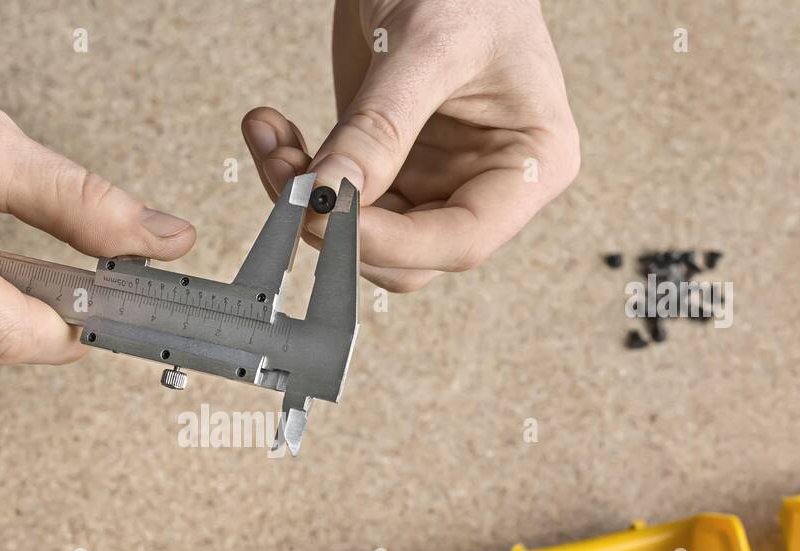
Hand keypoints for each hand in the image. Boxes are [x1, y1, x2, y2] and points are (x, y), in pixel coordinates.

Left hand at [242, 0, 578, 291]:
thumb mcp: (426, 48)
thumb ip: (380, 129)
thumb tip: (330, 197)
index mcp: (530, 164)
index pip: (462, 239)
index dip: (392, 244)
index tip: (328, 219)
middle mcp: (482, 185)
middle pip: (406, 253)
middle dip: (337, 224)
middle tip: (285, 179)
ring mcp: (432, 181)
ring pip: (359, 234)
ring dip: (304, 200)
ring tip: (269, 140)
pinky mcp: (386, 168)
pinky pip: (334, 198)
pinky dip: (295, 174)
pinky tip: (269, 132)